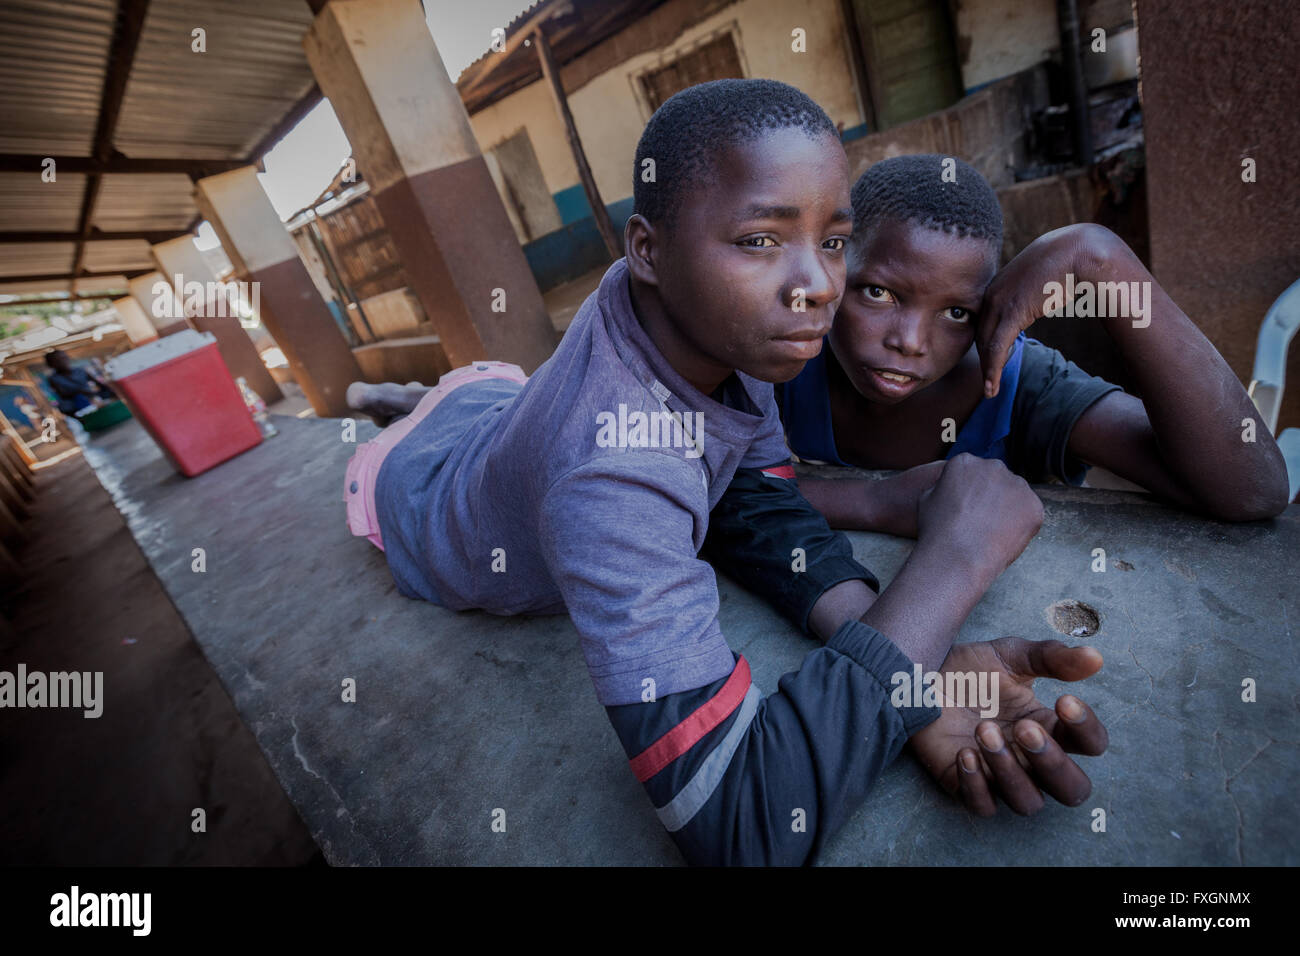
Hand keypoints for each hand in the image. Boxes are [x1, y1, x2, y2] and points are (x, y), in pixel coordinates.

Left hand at [906, 637, 1107, 815]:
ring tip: (984, 730)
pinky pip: (983, 806)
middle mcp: (1031, 759)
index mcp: (1050, 727)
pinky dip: (976, 785)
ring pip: (1028, 802)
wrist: (919, 673)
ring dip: (1010, 770)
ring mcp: (999, 775)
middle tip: (1026, 728)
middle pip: (1072, 790)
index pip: (1090, 744)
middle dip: (1054, 763)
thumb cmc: (970, 669)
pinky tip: (963, 752)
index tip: (1064, 700)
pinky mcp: (964, 784)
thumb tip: (1095, 657)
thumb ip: (1052, 658)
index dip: (1086, 728)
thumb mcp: (1012, 655)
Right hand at [916, 454, 1042, 580]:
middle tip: (982, 521)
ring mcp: (1016, 485)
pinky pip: (1030, 512)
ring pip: (1016, 494)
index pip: (974, 471)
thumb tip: (954, 487)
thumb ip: (946, 486)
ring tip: (992, 532)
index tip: (967, 508)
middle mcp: (993, 466)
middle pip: (997, 478)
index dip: (970, 492)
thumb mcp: (926, 498)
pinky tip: (1004, 537)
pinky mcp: (1034, 505)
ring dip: (1008, 508)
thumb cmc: (937, 531)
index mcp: (965, 461)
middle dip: (992, 495)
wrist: (957, 557)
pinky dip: (1022, 524)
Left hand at [977, 223, 1122, 395]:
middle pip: (981, 335)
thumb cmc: (1066, 264)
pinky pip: (998, 347)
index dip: (987, 344)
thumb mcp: (1039, 279)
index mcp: (997, 285)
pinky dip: (993, 370)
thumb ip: (1030, 293)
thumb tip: (1037, 302)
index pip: (984, 322)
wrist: (1080, 250)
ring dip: (988, 371)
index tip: (992, 362)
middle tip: (989, 382)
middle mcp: (992, 292)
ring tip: (990, 391)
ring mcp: (1000, 301)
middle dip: (985, 360)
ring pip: (987, 344)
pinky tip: (993, 386)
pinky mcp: (1013, 311)